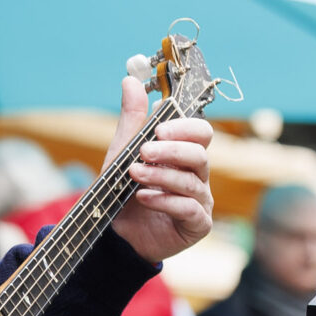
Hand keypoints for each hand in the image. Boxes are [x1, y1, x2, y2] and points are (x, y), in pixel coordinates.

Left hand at [103, 71, 213, 263]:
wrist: (115, 235)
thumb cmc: (123, 193)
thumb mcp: (121, 154)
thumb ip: (132, 121)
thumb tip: (130, 81)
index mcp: (183, 155)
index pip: (200, 132)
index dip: (185, 127)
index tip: (158, 129)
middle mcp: (197, 176)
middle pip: (200, 154)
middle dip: (171, 151)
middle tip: (143, 151)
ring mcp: (200, 201)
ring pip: (192, 182)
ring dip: (161, 176)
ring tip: (134, 175)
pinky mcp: (197, 225)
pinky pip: (188, 208)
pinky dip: (165, 201)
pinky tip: (144, 198)